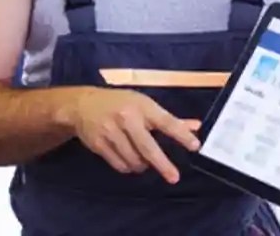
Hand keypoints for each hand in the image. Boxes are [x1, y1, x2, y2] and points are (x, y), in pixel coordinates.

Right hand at [69, 87, 200, 182]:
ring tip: (144, 161)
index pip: (166, 121)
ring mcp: (111, 132)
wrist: (83, 104)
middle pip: (148, 147)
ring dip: (143, 165)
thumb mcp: (145, 104)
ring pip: (133, 160)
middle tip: (174, 177)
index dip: (181, 134)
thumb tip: (196, 127)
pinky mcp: (99, 144)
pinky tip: (129, 160)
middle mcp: (127, 119)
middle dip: (162, 164)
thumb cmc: (121, 103)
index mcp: (142, 106)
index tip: (195, 146)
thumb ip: (170, 118)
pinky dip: (128, 167)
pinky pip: (119, 164)